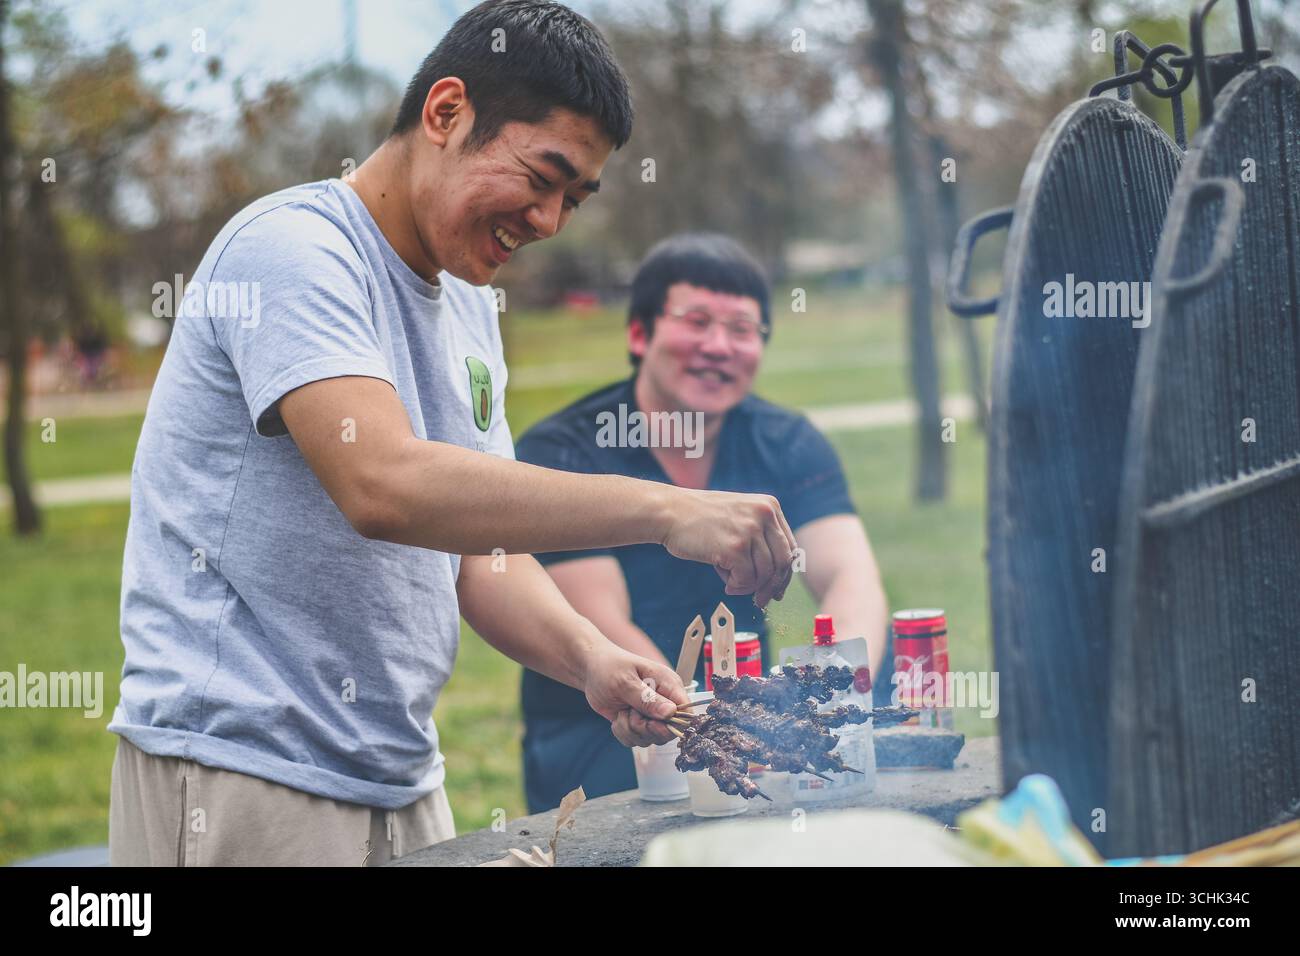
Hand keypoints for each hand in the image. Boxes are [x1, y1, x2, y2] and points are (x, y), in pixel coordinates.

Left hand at [582, 644, 689, 746]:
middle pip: (668, 732)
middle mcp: (665, 702)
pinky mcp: (639, 724)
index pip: (686, 713)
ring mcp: (652, 715)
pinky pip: (636, 741)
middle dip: (644, 728)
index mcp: (669, 685)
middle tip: (629, 712)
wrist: (592, 671)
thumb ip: (647, 699)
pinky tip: (618, 717)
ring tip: (622, 711)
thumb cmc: (610, 668)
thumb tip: (671, 713)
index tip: (651, 722)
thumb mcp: (625, 682)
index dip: (672, 724)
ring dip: (631, 730)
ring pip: (650, 739)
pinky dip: (623, 733)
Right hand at [661, 489, 796, 607]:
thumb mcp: (739, 516)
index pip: (790, 546)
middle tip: (761, 600)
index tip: (777, 589)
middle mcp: (764, 515)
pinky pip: (746, 579)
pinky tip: (726, 584)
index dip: (785, 573)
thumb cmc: (700, 519)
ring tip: (733, 586)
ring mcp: (750, 531)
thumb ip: (760, 537)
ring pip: (765, 574)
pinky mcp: (735, 548)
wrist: (670, 512)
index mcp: (770, 506)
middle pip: (783, 562)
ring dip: (750, 587)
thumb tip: (777, 579)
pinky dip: (738, 587)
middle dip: (773, 586)